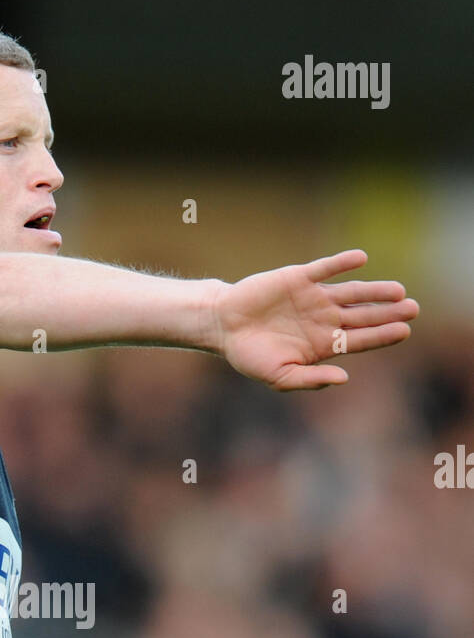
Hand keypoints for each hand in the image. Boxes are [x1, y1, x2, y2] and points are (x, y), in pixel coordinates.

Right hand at [210, 249, 418, 391]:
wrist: (224, 327)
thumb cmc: (251, 357)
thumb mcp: (280, 376)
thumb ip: (311, 379)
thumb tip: (344, 378)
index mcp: (323, 344)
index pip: (359, 339)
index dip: (382, 335)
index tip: (404, 331)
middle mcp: (324, 319)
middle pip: (363, 315)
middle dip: (388, 313)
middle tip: (413, 309)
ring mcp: (314, 297)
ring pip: (351, 291)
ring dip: (374, 290)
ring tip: (398, 291)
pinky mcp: (299, 278)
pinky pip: (325, 269)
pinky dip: (342, 263)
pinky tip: (361, 259)